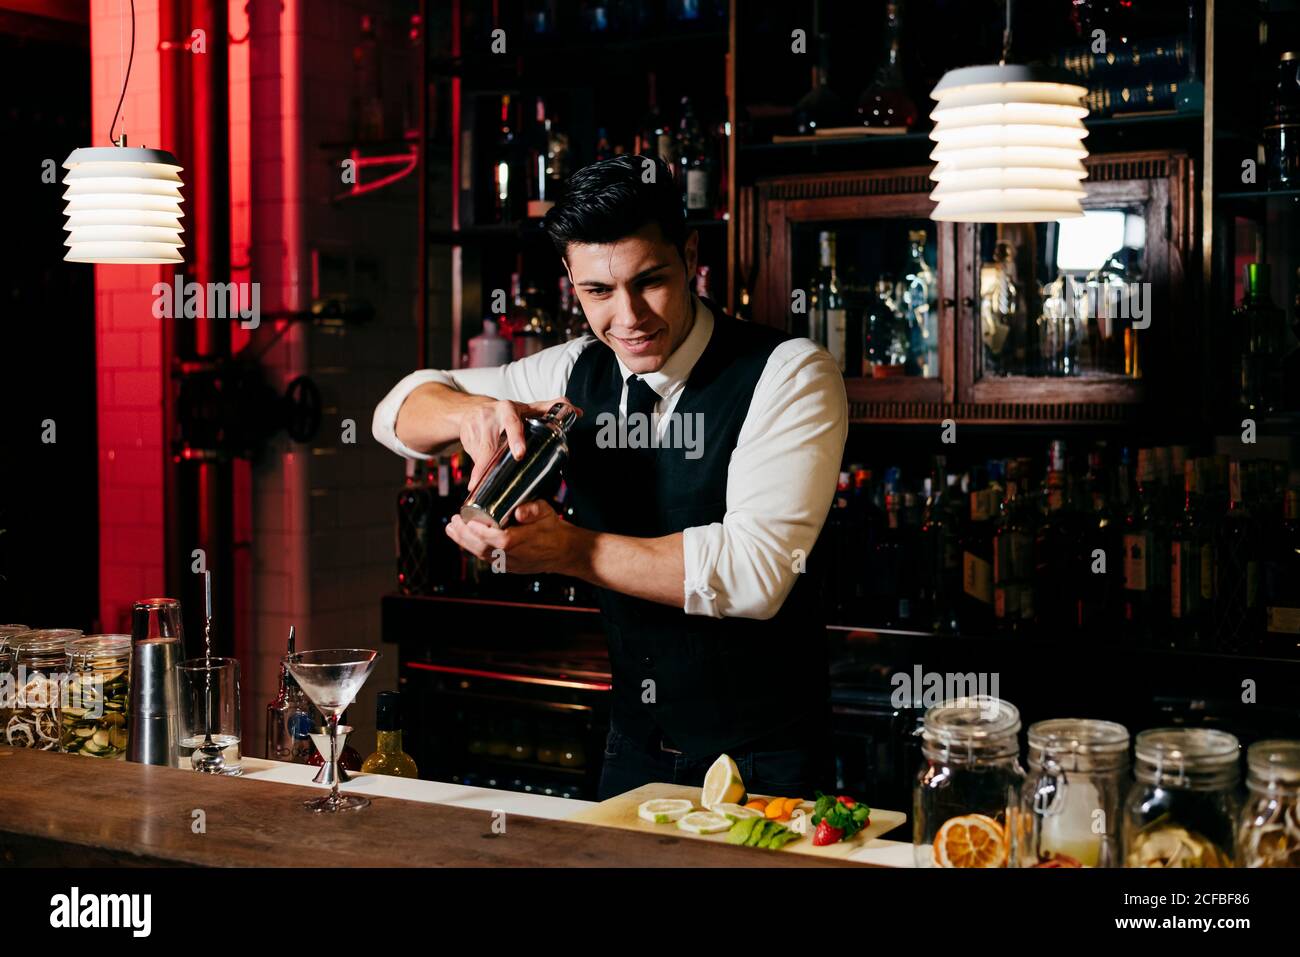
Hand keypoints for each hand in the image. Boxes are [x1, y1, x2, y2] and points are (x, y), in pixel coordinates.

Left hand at [445, 500, 588, 577]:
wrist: (564, 551)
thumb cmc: (554, 529)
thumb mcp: (547, 512)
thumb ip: (533, 509)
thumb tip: (519, 511)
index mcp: (525, 542)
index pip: (500, 539)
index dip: (482, 531)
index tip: (467, 520)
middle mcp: (515, 556)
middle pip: (484, 549)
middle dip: (464, 536)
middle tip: (453, 521)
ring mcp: (510, 564)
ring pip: (482, 555)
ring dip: (464, 543)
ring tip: (452, 529)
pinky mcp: (507, 567)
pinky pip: (486, 558)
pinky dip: (472, 548)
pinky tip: (463, 539)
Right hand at [460, 397, 580, 492]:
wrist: (472, 409)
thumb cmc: (507, 412)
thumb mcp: (527, 409)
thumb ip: (551, 409)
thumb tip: (577, 412)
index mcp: (508, 409)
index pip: (512, 423)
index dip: (516, 438)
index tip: (519, 454)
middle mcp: (489, 417)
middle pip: (489, 445)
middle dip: (486, 464)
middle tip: (482, 482)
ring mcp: (474, 427)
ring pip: (480, 454)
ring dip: (482, 470)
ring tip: (478, 485)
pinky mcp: (464, 437)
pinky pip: (472, 457)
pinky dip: (476, 470)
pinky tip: (475, 482)